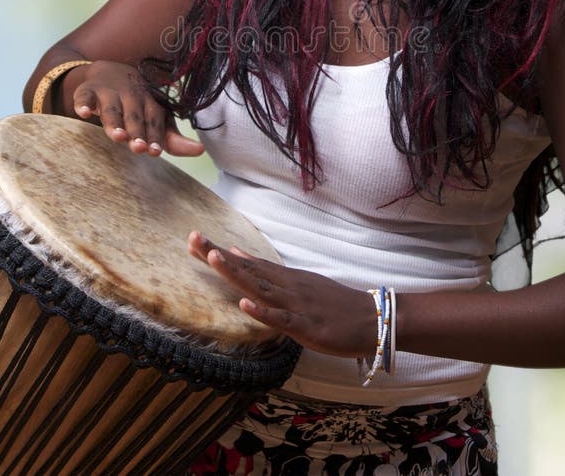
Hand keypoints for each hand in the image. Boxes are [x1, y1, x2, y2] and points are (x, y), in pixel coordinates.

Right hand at [72, 60, 204, 157]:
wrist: (110, 72)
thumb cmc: (138, 104)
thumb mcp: (155, 119)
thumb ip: (171, 138)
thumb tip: (200, 151)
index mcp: (151, 102)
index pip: (155, 121)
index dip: (156, 136)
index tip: (155, 151)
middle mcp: (132, 96)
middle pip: (134, 117)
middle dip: (137, 132)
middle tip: (139, 148)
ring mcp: (110, 92)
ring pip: (111, 109)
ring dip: (114, 122)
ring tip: (117, 136)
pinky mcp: (89, 91)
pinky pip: (85, 96)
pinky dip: (82, 103)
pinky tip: (82, 113)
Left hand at [187, 230, 372, 356]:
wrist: (372, 319)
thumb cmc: (333, 304)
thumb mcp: (298, 283)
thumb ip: (267, 272)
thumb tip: (237, 255)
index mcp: (284, 278)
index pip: (245, 262)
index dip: (218, 252)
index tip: (193, 239)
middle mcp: (287, 286)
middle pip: (246, 270)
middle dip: (217, 256)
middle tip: (192, 239)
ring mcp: (296, 304)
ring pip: (260, 288)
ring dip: (236, 273)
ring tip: (213, 259)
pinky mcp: (306, 326)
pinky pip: (280, 318)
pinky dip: (262, 311)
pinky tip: (245, 304)